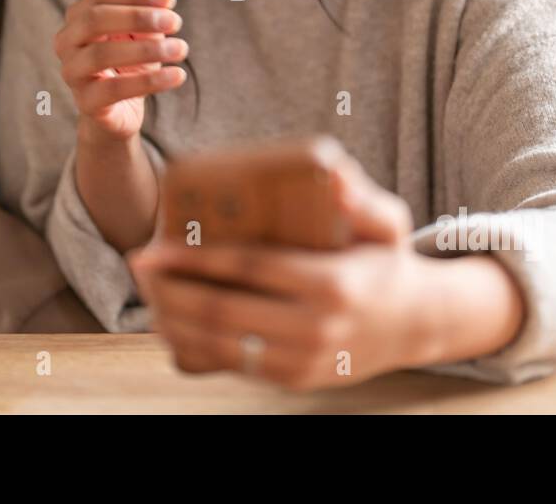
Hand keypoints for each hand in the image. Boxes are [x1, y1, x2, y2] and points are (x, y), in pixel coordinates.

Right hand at [53, 0, 186, 141]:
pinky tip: (177, 75)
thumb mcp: (142, 36)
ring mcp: (72, 73)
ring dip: (147, 49)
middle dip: (138, 17)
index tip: (170, 0)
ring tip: (181, 49)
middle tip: (175, 22)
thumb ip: (148, 19)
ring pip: (102, 54)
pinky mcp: (86, 102)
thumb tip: (163, 7)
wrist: (122, 109)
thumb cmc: (130, 63)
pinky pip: (115, 89)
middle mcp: (66, 43)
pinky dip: (150, 81)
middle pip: (94, 19)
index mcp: (77, 18)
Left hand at [129, 148, 437, 389]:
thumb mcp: (389, 222)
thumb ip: (363, 198)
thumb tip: (334, 175)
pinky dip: (192, 347)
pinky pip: (230, 365)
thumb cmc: (387, 261)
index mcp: (330, 282)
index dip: (195, 259)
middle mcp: (315, 327)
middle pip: (222, 310)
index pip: (247, 268)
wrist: (415, 323)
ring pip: (218, 343)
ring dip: (172, 319)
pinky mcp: (293, 379)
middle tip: (140, 264)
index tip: (157, 247)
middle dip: (170, 288)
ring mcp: (302, 360)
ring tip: (148, 291)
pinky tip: (170, 323)